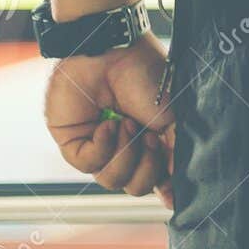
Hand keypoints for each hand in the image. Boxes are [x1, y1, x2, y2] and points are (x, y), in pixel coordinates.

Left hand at [43, 32, 174, 204]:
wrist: (114, 52)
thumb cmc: (146, 76)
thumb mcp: (172, 118)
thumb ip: (175, 155)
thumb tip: (174, 197)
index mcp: (152, 143)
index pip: (157, 179)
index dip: (164, 184)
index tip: (170, 175)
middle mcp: (126, 148)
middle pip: (137, 186)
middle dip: (147, 165)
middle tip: (148, 136)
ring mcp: (99, 147)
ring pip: (113, 180)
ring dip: (124, 152)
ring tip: (126, 123)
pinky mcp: (73, 144)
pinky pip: (89, 165)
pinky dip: (103, 145)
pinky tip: (107, 123)